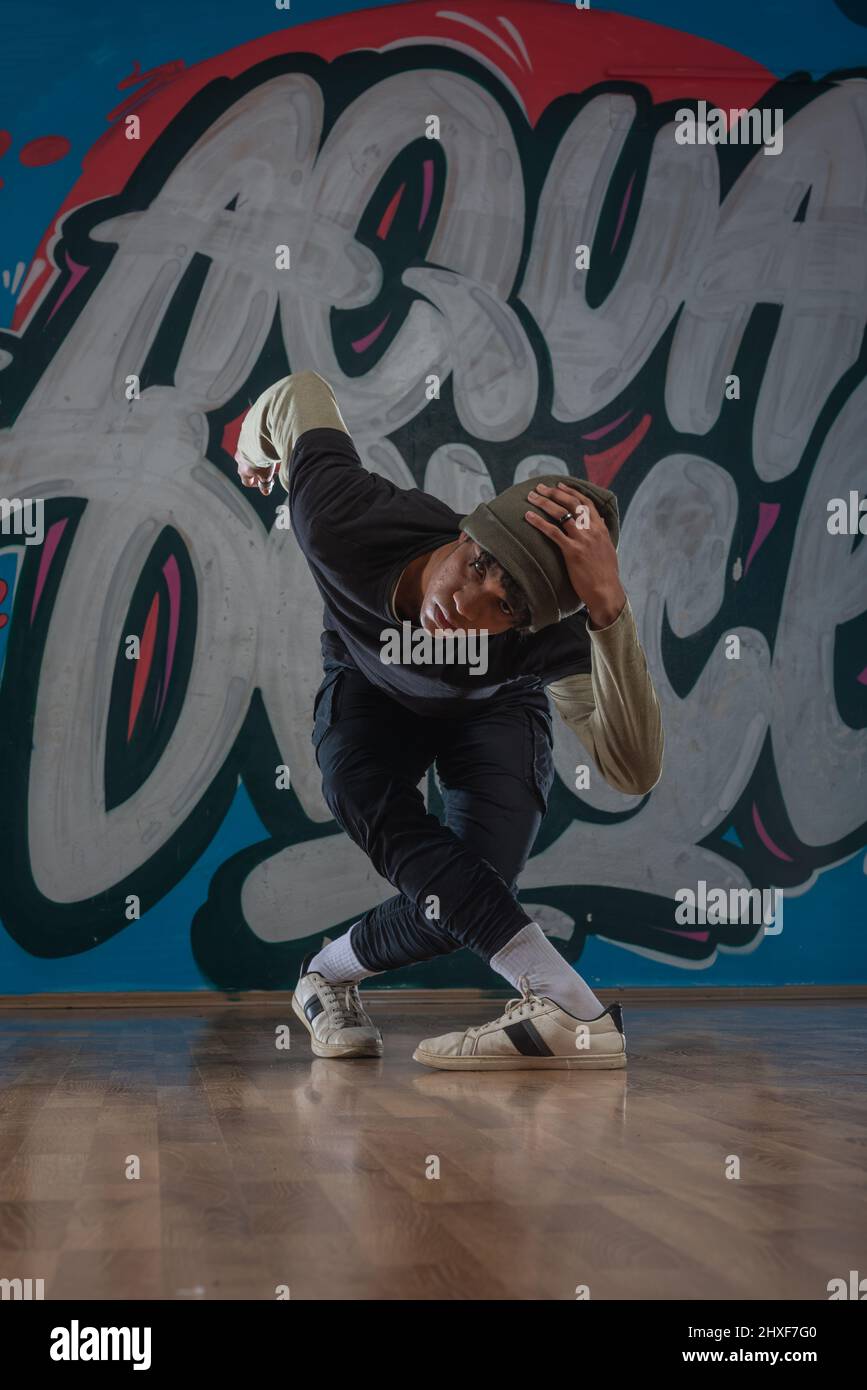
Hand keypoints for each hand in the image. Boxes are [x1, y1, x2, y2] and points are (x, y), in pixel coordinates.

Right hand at [234, 442, 277, 495]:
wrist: (260, 439)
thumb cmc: (262, 459)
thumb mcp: (266, 476)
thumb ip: (265, 484)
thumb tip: (265, 492)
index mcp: (242, 470)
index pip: (246, 482)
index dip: (256, 485)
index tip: (265, 482)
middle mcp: (239, 458)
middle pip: (246, 468)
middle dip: (256, 470)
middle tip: (267, 469)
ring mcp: (241, 446)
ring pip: (248, 455)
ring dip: (257, 457)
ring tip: (267, 456)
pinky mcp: (246, 435)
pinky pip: (250, 443)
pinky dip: (257, 446)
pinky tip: (266, 446)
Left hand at [525, 481, 624, 626]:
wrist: (606, 591)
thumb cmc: (605, 574)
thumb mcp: (607, 549)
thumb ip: (602, 534)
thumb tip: (599, 522)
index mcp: (601, 529)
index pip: (586, 503)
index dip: (572, 492)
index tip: (560, 485)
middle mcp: (592, 530)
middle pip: (572, 503)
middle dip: (554, 492)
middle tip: (540, 487)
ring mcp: (582, 539)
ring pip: (561, 513)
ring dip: (544, 502)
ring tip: (531, 496)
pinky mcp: (572, 551)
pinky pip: (553, 532)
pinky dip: (539, 522)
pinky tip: (528, 516)